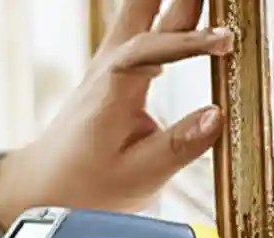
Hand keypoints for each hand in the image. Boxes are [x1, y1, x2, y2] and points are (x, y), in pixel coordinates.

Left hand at [0, 0, 234, 221]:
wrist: (48, 182)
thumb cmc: (89, 183)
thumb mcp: (136, 176)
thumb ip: (178, 146)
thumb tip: (217, 116)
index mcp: (111, 93)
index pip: (150, 52)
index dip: (188, 43)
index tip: (225, 41)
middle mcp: (109, 67)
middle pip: (140, 10)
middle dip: (179, 1)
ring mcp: (110, 60)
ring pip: (139, 9)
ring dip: (167, 0)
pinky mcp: (117, 63)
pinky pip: (142, 21)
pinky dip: (164, 7)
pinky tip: (189, 4)